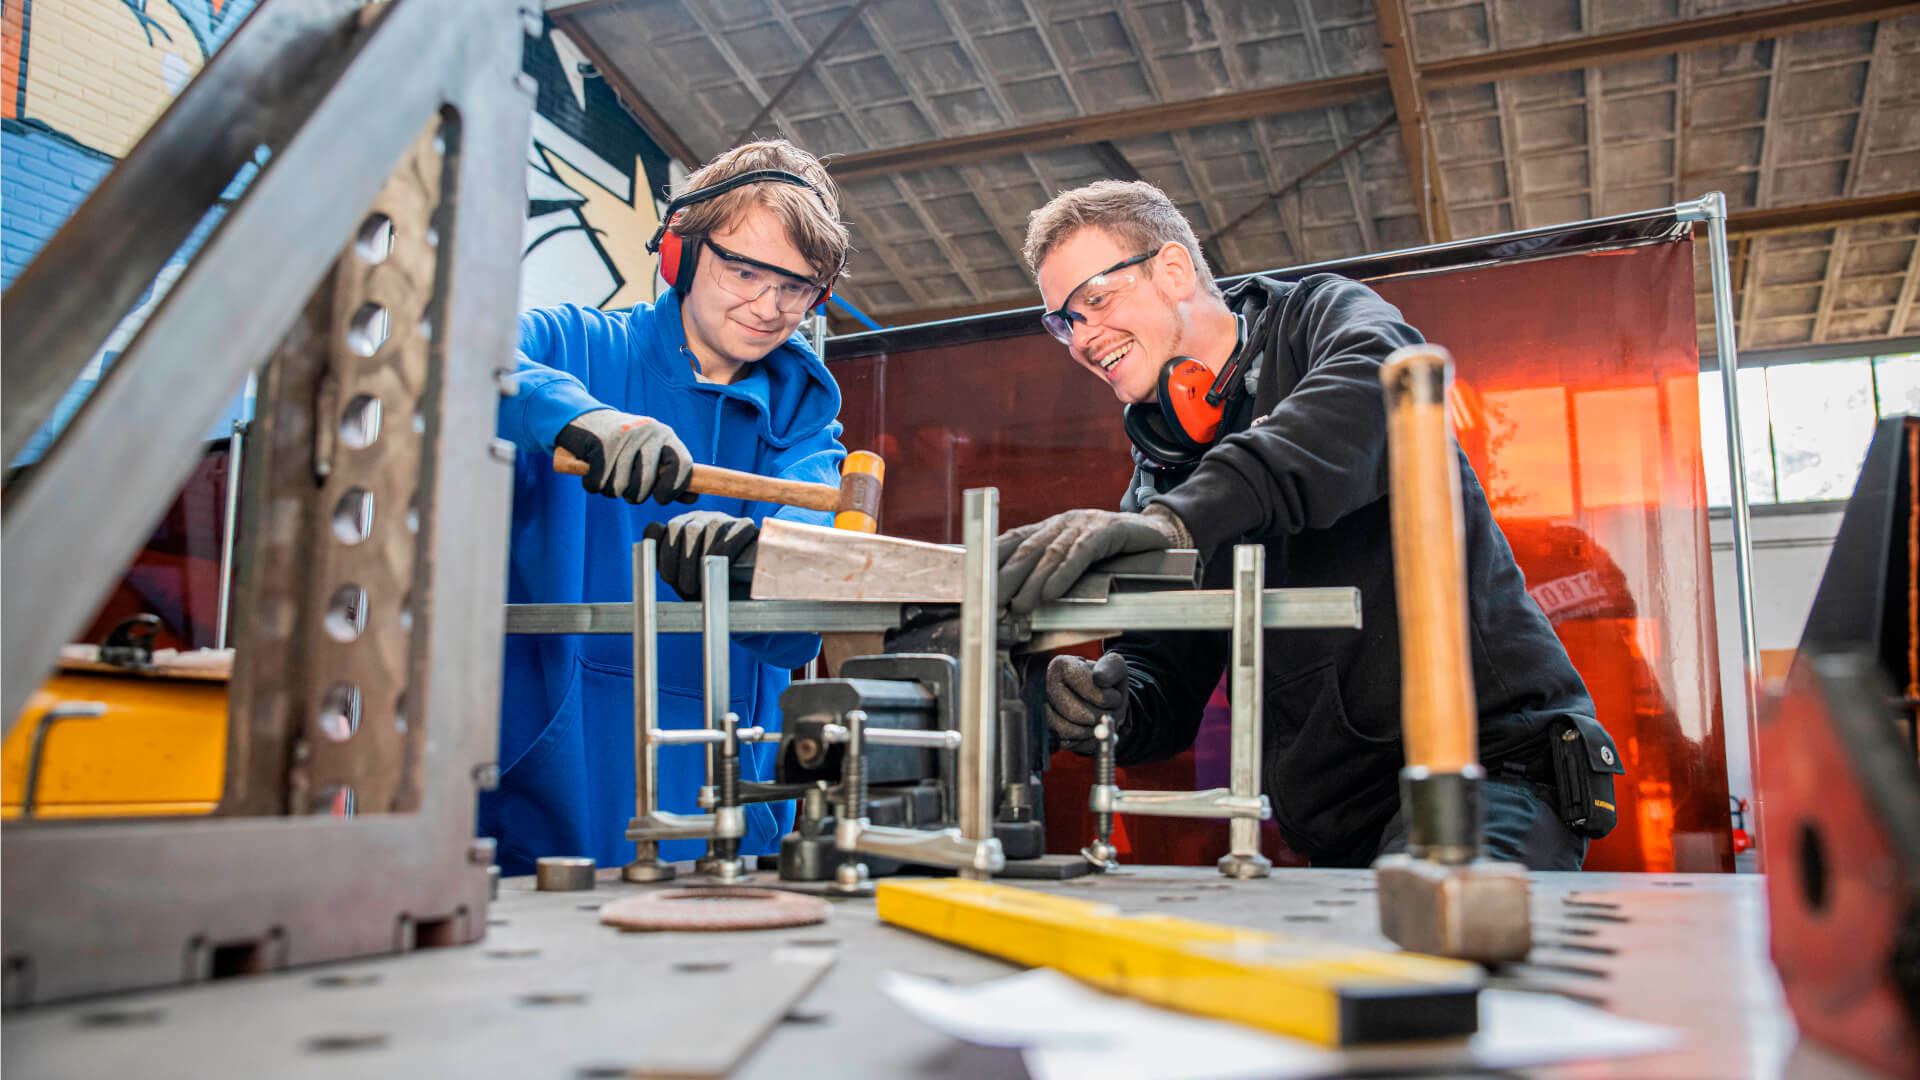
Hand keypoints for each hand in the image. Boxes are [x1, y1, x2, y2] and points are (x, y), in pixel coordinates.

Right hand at [555, 409, 695, 504]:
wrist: (585, 419)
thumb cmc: (623, 446)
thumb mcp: (650, 455)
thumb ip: (670, 477)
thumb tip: (693, 497)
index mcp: (665, 435)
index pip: (683, 464)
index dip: (674, 488)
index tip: (661, 498)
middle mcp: (648, 432)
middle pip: (647, 483)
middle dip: (635, 496)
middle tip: (627, 491)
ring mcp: (624, 436)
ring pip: (620, 486)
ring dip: (611, 490)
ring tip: (609, 477)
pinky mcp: (600, 442)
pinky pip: (598, 482)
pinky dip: (593, 485)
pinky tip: (592, 473)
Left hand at [644, 511, 758, 598]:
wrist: (746, 592)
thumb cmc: (710, 585)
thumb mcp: (683, 579)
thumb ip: (666, 564)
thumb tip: (649, 535)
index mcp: (678, 529)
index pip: (662, 530)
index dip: (665, 555)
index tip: (670, 579)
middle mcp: (698, 519)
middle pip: (683, 528)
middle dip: (683, 560)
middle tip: (688, 586)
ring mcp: (721, 519)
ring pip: (707, 529)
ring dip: (704, 558)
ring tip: (704, 581)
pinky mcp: (745, 525)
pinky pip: (732, 533)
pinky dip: (726, 551)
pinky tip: (724, 566)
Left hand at [996, 505, 1189, 613]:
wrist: (1161, 536)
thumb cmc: (1117, 556)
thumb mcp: (1078, 566)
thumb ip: (1053, 578)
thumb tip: (1021, 607)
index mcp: (1050, 528)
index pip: (1011, 541)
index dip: (991, 563)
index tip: (974, 586)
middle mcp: (1062, 522)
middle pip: (1025, 549)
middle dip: (1004, 576)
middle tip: (991, 603)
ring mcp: (1084, 523)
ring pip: (1050, 552)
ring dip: (1032, 582)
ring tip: (1020, 606)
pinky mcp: (1108, 529)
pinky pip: (1081, 552)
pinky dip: (1064, 573)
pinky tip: (1052, 592)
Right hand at [1045, 652, 1128, 753]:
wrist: (1095, 701)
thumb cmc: (1105, 683)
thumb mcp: (1115, 668)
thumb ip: (1112, 668)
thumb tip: (1099, 678)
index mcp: (1061, 665)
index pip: (1086, 688)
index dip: (1105, 699)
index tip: (1113, 697)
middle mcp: (1044, 685)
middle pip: (1076, 713)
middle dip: (1098, 718)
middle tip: (1106, 713)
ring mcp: (1039, 707)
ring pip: (1066, 730)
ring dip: (1089, 732)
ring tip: (1096, 722)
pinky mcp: (1041, 727)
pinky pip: (1061, 741)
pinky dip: (1078, 740)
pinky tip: (1085, 729)